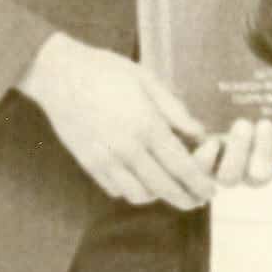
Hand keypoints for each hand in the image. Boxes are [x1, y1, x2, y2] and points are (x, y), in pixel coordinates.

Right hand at [17, 32, 219, 208]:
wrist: (59, 75)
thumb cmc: (107, 71)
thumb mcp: (148, 80)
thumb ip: (175, 110)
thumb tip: (199, 133)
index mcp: (147, 125)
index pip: (182, 166)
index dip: (199, 183)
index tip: (211, 190)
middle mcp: (127, 149)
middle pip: (164, 188)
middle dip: (186, 198)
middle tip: (198, 199)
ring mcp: (105, 160)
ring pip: (140, 195)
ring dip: (159, 196)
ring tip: (171, 187)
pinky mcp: (88, 164)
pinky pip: (116, 190)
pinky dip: (133, 190)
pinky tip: (142, 179)